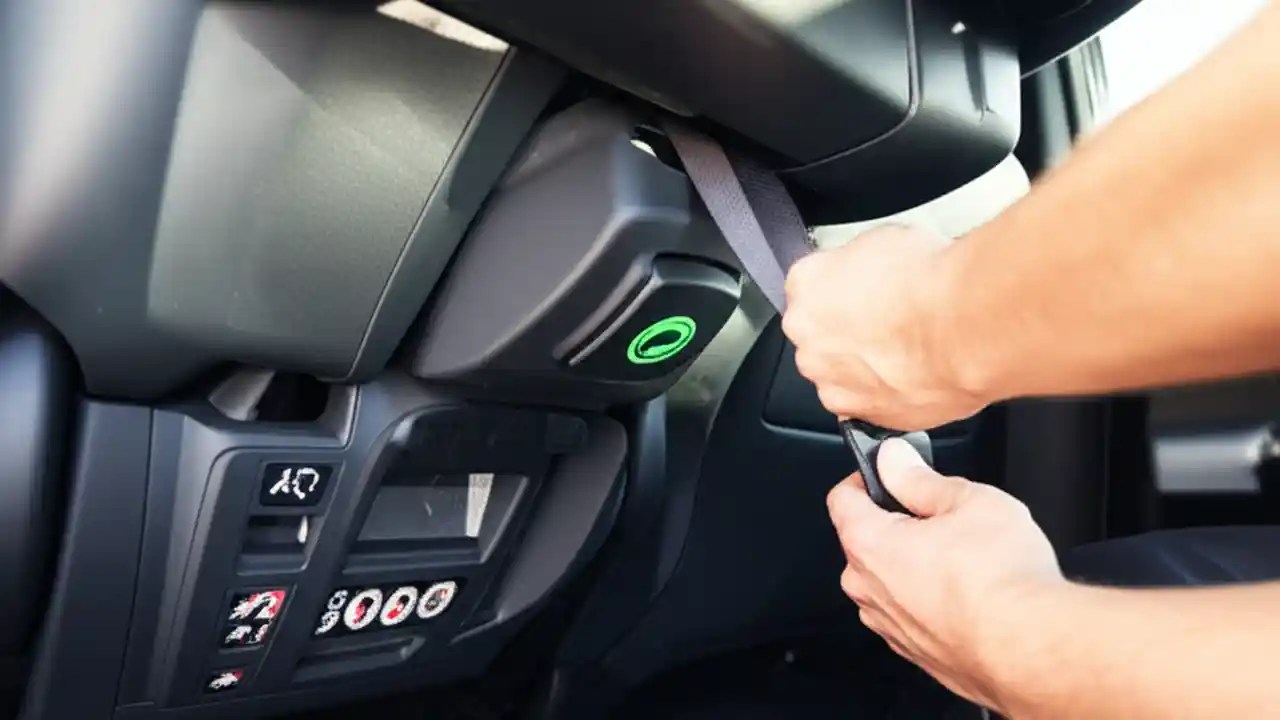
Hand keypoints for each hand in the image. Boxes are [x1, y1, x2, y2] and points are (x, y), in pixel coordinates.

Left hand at [783, 224, 984, 430]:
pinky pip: (868, 403)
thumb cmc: (928, 282)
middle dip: (847, 329)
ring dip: (863, 365)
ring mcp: (832, 382)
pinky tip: (915, 375)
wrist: (963, 329)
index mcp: (805, 286)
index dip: (843, 286)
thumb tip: (870, 267)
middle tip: (889, 320)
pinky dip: (886, 394)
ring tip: (907, 351)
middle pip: (819, 334)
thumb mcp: (887, 239)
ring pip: (840, 373)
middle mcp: (808, 339)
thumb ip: (860, 261)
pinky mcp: (862, 415)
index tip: (864, 288)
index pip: (811, 285)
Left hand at [828, 438, 1064, 711]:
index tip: (893, 472)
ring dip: (913, 565)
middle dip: (895, 523)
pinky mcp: (915, 652)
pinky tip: (967, 595)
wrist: (1030, 648)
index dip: (867, 476)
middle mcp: (868, 589)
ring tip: (961, 559)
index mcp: (869, 544)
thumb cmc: (1001, 578)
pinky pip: (910, 614)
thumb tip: (894, 459)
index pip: (842, 498)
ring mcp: (889, 626)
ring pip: (888, 581)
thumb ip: (920, 478)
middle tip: (940, 517)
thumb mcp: (968, 501)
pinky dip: (929, 601)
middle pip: (865, 540)